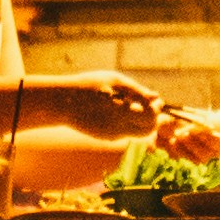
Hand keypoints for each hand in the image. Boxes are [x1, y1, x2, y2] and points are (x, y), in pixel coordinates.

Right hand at [40, 73, 173, 142]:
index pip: (152, 117)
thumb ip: (137, 90)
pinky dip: (126, 124)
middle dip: (151, 119)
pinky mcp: (105, 137)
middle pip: (148, 130)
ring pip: (137, 133)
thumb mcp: (114, 81)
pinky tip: (114, 112)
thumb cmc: (89, 85)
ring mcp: (112, 134)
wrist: (62, 102)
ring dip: (140, 123)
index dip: (156, 109)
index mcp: (123, 110)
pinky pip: (124, 133)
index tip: (155, 101)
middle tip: (146, 106)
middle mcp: (119, 127)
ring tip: (130, 107)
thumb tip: (156, 96)